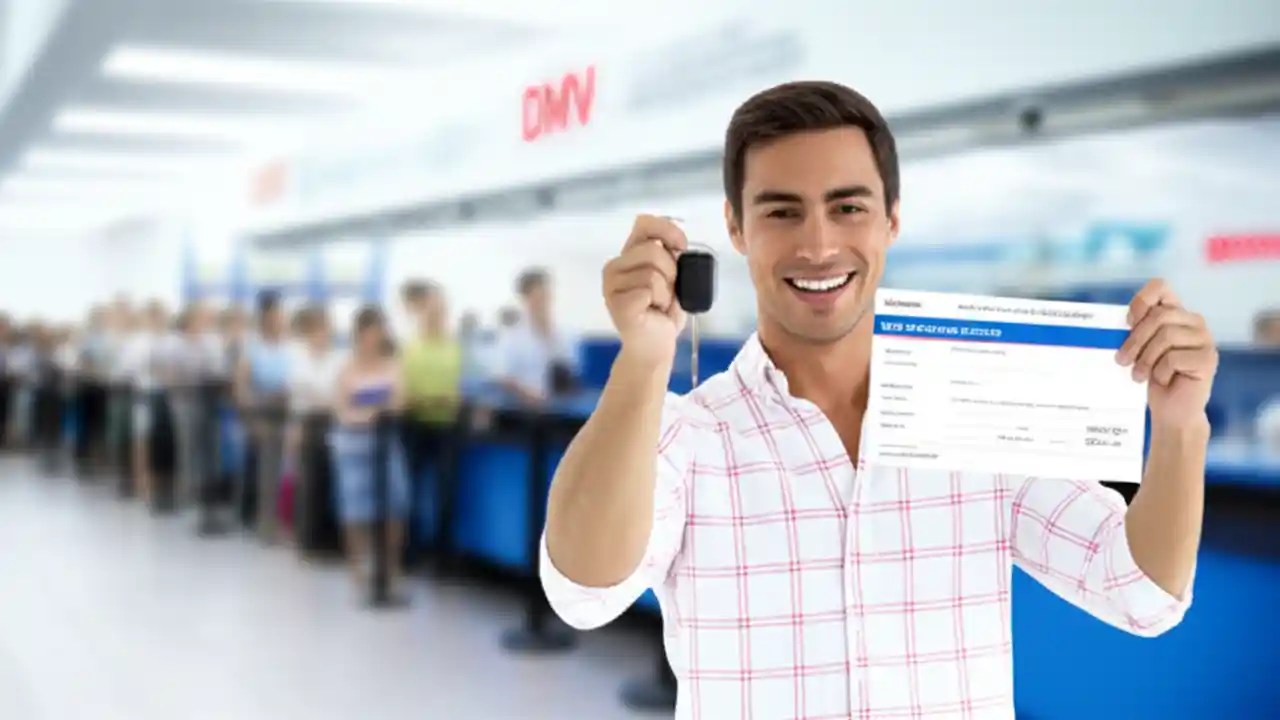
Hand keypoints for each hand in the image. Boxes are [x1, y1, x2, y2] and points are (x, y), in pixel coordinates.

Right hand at [603, 214, 687, 365]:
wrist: (655, 346)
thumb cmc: (662, 312)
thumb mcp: (670, 276)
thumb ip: (668, 254)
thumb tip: (676, 242)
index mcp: (626, 255)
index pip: (645, 224)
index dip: (668, 231)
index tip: (681, 247)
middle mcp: (614, 267)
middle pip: (653, 251)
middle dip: (671, 272)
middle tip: (666, 292)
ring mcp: (611, 286)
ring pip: (653, 273)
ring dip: (666, 292)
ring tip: (658, 304)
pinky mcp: (617, 304)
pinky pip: (649, 290)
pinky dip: (660, 302)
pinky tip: (652, 312)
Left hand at [1115, 279, 1218, 427]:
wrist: (1171, 411)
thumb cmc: (1152, 377)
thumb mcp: (1138, 349)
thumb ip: (1134, 330)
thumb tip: (1116, 321)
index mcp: (1175, 313)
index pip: (1161, 288)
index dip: (1141, 301)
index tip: (1128, 322)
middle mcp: (1193, 321)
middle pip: (1159, 316)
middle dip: (1135, 340)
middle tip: (1122, 360)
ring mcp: (1204, 339)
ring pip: (1166, 336)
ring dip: (1145, 359)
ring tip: (1139, 375)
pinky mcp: (1208, 359)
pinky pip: (1174, 358)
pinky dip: (1160, 372)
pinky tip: (1164, 381)